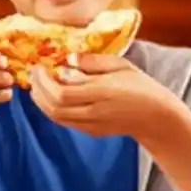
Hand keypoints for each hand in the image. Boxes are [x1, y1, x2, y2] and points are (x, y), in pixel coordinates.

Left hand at [29, 54, 181, 140]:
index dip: (43, 82)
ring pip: (55, 117)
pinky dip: (51, 109)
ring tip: (38, 84)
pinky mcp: (91, 132)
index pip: (61, 93)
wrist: (157, 117)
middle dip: (37, 90)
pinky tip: (50, 96)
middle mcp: (93, 112)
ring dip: (41, 101)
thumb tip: (69, 59)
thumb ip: (94, 62)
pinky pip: (63, 121)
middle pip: (53, 107)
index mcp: (101, 93)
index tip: (38, 67)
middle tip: (33, 74)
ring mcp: (91, 125)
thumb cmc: (141, 87)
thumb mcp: (121, 66)